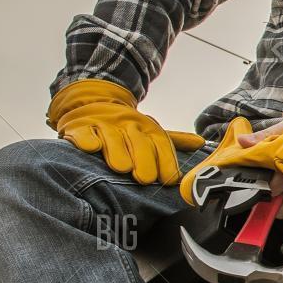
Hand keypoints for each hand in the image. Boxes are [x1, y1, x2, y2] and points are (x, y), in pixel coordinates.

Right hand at [47, 78, 204, 185]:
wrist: (92, 101)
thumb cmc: (125, 126)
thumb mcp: (149, 131)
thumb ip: (173, 140)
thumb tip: (202, 143)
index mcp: (146, 127)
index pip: (160, 143)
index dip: (166, 161)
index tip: (170, 180)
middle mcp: (127, 124)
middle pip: (137, 141)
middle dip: (143, 158)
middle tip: (146, 179)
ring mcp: (103, 123)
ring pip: (111, 137)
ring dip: (117, 151)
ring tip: (122, 167)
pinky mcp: (80, 125)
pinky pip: (84, 132)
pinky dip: (86, 139)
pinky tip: (91, 148)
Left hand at [179, 113, 282, 215]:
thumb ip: (266, 135)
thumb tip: (243, 143)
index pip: (266, 184)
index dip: (249, 186)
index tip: (234, 185)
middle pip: (275, 201)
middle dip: (260, 198)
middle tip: (246, 189)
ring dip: (274, 202)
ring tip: (262, 192)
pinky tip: (279, 185)